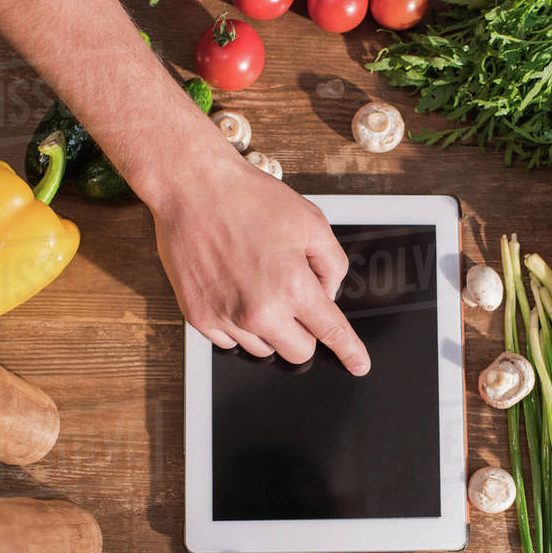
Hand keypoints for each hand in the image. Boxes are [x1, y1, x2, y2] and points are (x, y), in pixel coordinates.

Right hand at [147, 144, 370, 374]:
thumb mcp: (311, 222)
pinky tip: (235, 291)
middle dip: (305, 331)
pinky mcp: (199, 317)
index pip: (331, 332)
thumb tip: (328, 296)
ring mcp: (226, 317)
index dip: (350, 352)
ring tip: (257, 286)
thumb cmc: (249, 199)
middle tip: (294, 300)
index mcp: (293, 286)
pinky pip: (229, 342)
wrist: (192, 187)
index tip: (359, 365)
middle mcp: (260, 310)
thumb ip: (332, 265)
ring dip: (270, 328)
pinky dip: (238, 325)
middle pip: (299, 352)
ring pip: (263, 349)